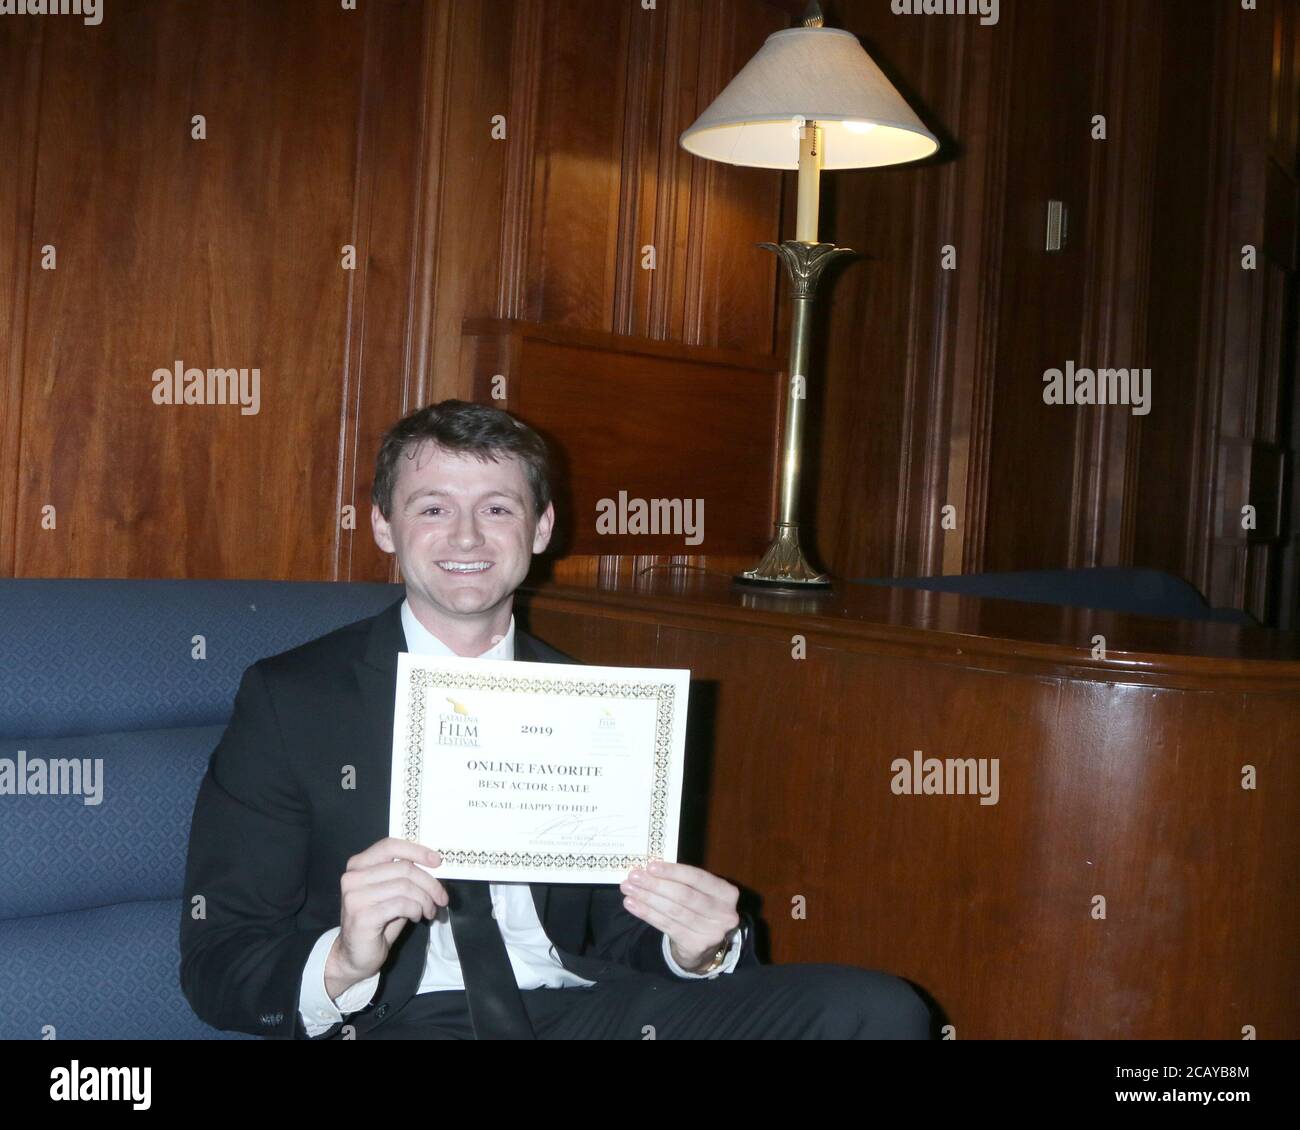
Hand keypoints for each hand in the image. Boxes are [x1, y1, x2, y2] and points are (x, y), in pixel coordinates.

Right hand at [325, 836, 446, 997]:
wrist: (355, 956)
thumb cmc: (378, 921)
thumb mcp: (392, 892)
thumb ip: (405, 876)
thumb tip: (434, 865)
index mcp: (358, 865)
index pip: (390, 845)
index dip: (417, 851)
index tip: (437, 862)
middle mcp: (353, 877)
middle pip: (403, 868)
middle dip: (430, 883)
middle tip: (441, 898)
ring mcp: (355, 896)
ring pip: (405, 886)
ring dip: (425, 899)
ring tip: (429, 911)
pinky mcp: (362, 916)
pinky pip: (401, 905)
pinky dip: (416, 910)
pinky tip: (417, 917)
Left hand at [619, 861, 739, 971]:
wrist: (706, 946)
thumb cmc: (700, 909)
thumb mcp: (701, 892)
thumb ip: (683, 880)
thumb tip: (650, 869)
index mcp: (727, 893)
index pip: (698, 878)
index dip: (673, 872)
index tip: (650, 866)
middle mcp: (724, 913)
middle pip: (684, 895)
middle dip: (656, 885)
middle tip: (634, 877)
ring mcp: (712, 932)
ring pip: (674, 911)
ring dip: (648, 898)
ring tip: (629, 889)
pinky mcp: (696, 946)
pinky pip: (667, 926)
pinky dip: (647, 914)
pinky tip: (633, 905)